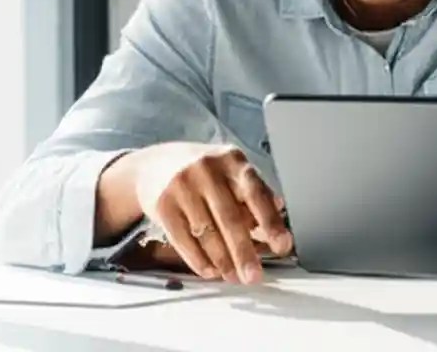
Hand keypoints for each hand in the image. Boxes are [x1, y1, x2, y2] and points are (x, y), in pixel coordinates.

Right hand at [129, 142, 292, 283]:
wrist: (154, 163)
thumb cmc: (203, 171)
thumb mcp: (231, 170)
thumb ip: (255, 190)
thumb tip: (279, 210)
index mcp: (232, 161)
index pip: (256, 193)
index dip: (271, 222)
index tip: (282, 245)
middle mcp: (207, 170)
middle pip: (229, 218)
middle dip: (244, 252)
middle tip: (254, 276)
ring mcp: (182, 186)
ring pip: (206, 232)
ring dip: (222, 261)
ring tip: (233, 277)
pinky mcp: (162, 205)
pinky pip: (183, 239)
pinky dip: (198, 260)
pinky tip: (210, 271)